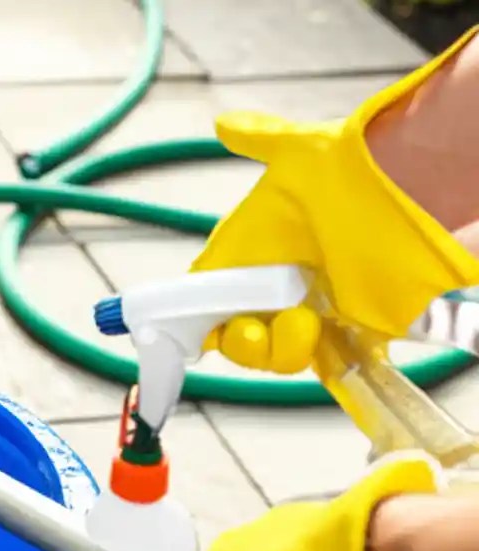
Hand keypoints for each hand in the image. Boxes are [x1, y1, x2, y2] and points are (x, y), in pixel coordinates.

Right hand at [193, 27, 478, 372]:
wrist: (417, 190)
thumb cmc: (355, 171)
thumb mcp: (300, 151)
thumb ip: (261, 141)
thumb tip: (224, 122)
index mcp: (258, 249)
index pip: (214, 291)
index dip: (201, 312)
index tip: (197, 324)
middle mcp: (285, 282)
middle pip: (241, 333)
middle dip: (241, 342)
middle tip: (252, 329)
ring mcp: (322, 307)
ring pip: (279, 353)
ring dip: (279, 349)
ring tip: (304, 323)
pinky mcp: (359, 328)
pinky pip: (330, 362)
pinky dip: (322, 363)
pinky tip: (322, 344)